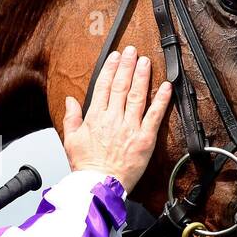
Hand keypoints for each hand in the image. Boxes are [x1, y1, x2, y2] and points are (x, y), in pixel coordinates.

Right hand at [63, 45, 170, 193]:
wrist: (99, 185)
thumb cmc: (86, 166)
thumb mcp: (70, 140)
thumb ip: (71, 118)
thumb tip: (70, 100)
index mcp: (95, 118)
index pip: (103, 87)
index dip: (110, 69)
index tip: (115, 57)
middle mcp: (113, 119)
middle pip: (121, 86)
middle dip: (127, 66)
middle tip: (133, 51)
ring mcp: (130, 127)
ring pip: (138, 96)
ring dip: (143, 76)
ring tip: (146, 62)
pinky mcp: (144, 138)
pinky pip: (154, 116)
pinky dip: (161, 100)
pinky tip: (166, 87)